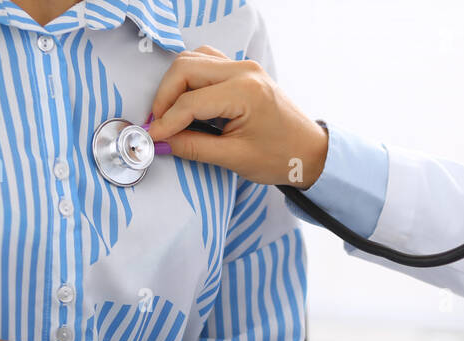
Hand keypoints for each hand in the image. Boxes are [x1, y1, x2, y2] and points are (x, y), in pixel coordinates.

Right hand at [146, 46, 328, 186]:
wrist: (311, 152)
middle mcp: (244, 71)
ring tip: (170, 113)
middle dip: (165, 96)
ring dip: (175, 84)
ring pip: (194, 59)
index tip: (152, 137)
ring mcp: (245, 66)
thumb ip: (194, 148)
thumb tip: (162, 142)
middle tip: (158, 124)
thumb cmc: (281, 158)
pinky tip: (187, 102)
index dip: (167, 121)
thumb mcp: (235, 158)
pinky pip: (206, 62)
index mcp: (245, 92)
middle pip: (186, 67)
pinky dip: (190, 79)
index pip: (191, 101)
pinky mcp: (244, 71)